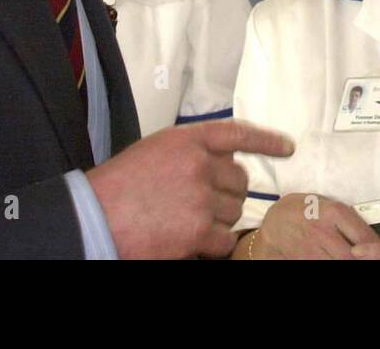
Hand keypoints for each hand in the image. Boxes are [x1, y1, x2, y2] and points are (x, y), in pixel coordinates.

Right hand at [87, 119, 292, 258]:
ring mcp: (200, 199)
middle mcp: (199, 165)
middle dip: (228, 194)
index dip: (266, 141)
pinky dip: (213, 245)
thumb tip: (225, 165)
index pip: (238, 134)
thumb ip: (192, 152)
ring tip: (186, 221)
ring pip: (234, 212)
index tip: (287, 147)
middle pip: (240, 181)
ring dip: (218, 220)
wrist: (92, 219)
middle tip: (201, 203)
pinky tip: (192, 241)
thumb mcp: (156, 151)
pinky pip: (224, 240)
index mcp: (188, 140)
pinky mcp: (197, 232)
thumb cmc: (119, 186)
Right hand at [250, 192, 379, 258]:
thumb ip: (350, 221)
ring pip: (339, 264)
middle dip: (365, 259)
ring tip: (354, 258)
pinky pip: (324, 266)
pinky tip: (337, 259)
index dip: (378, 248)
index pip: (363, 236)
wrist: (276, 221)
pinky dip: (332, 263)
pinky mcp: (304, 260)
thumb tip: (373, 238)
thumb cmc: (307, 209)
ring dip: (349, 261)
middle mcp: (323, 232)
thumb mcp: (330, 205)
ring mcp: (312, 249)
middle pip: (352, 256)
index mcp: (334, 213)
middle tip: (372, 258)